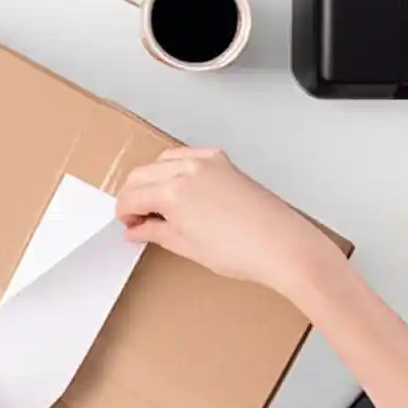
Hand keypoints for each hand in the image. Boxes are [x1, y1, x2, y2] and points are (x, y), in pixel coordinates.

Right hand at [116, 148, 345, 298]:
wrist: (282, 246)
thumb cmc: (242, 251)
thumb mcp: (188, 246)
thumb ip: (156, 232)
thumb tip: (138, 229)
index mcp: (173, 192)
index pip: (132, 196)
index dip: (124, 213)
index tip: (128, 225)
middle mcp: (187, 170)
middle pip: (141, 174)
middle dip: (133, 194)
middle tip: (137, 217)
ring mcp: (207, 162)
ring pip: (162, 161)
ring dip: (152, 179)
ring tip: (159, 204)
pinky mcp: (223, 162)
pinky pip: (188, 156)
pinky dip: (176, 168)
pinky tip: (181, 187)